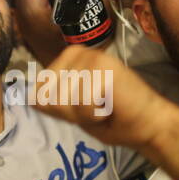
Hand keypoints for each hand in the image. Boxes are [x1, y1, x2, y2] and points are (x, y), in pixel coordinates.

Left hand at [30, 45, 178, 150]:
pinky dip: (95, 113)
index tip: (83, 108)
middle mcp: (79, 54)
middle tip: (97, 108)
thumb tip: (30, 97)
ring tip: (106, 106)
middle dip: (71, 112)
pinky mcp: (105, 67)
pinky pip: (81, 101)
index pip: (40, 89)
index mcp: (70, 60)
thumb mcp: (75, 113)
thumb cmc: (115, 120)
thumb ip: (54, 103)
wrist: (148, 125)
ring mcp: (93, 58)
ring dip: (84, 113)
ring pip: (65, 98)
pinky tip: (112, 106)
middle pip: (50, 94)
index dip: (59, 109)